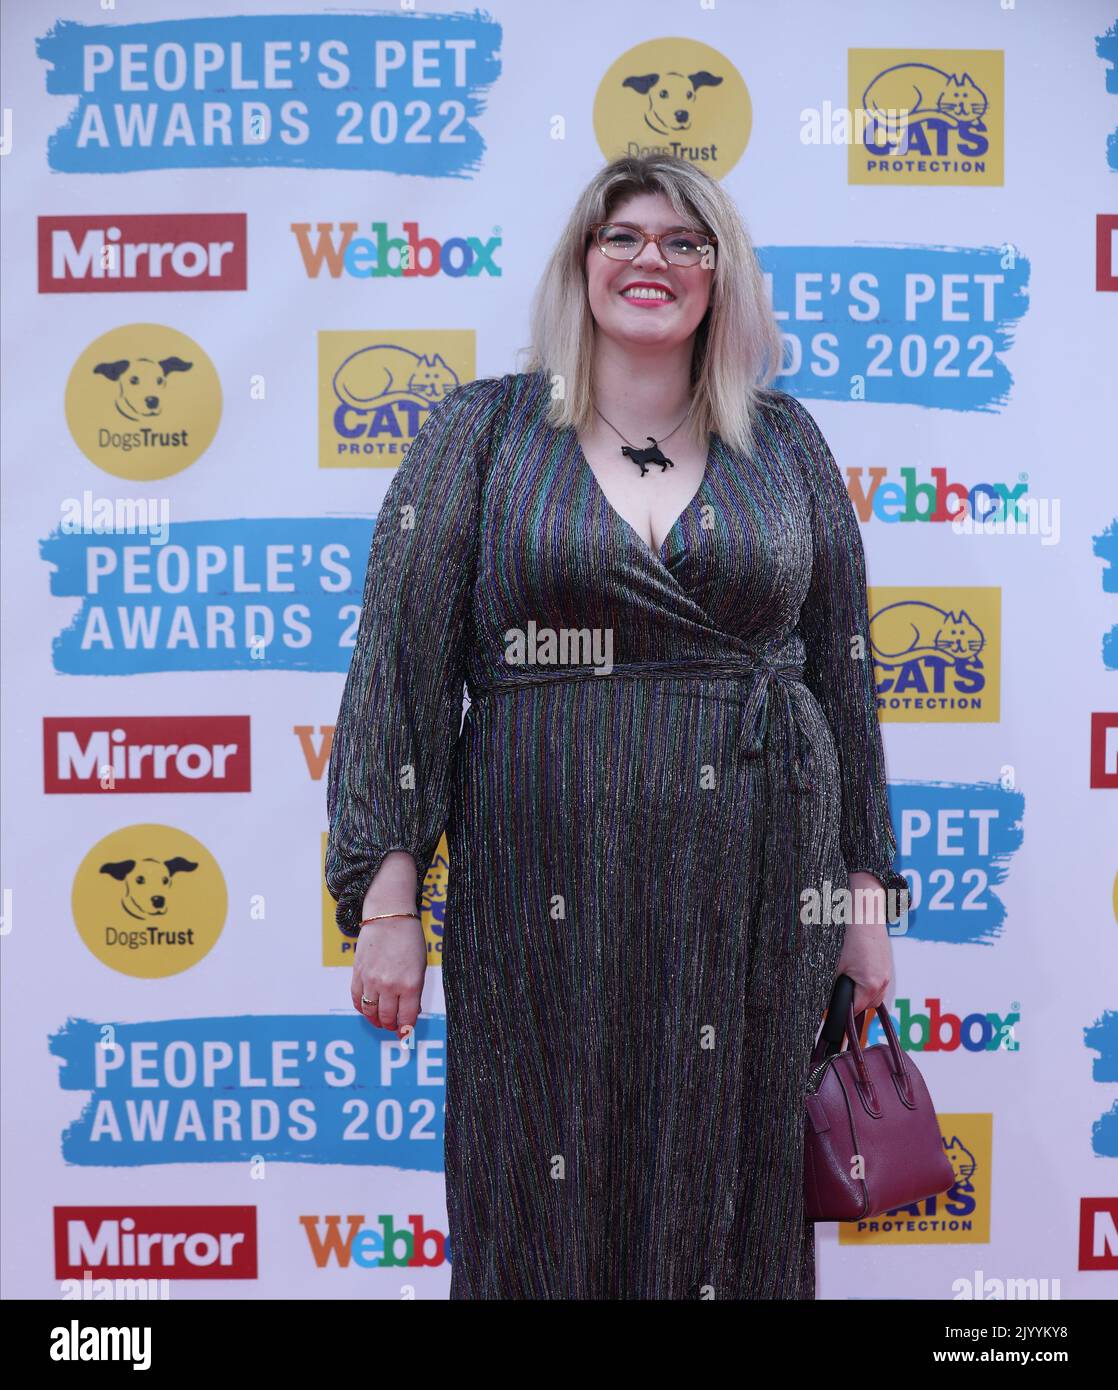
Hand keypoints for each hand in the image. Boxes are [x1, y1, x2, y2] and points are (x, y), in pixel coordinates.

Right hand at [351, 914, 426, 1039]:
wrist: (389, 916)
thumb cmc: (410, 939)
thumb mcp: (420, 966)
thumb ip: (415, 991)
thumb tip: (409, 1013)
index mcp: (411, 985)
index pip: (406, 1019)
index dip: (405, 1031)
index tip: (405, 1035)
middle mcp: (390, 985)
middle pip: (387, 1018)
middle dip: (391, 1026)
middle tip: (393, 1026)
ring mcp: (371, 980)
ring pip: (370, 1013)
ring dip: (375, 1020)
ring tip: (381, 1020)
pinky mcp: (358, 974)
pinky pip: (357, 999)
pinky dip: (362, 1008)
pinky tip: (368, 1009)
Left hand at [833, 872, 893, 1016]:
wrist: (867, 922)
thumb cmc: (854, 942)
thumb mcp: (841, 967)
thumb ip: (840, 986)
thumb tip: (837, 998)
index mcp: (870, 985)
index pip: (858, 1008)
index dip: (848, 1010)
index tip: (841, 1012)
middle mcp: (882, 984)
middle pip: (870, 1005)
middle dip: (857, 1002)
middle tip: (846, 993)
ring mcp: (888, 977)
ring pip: (877, 997)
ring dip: (866, 995)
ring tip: (854, 982)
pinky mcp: (889, 970)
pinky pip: (881, 986)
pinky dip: (872, 985)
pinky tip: (863, 975)